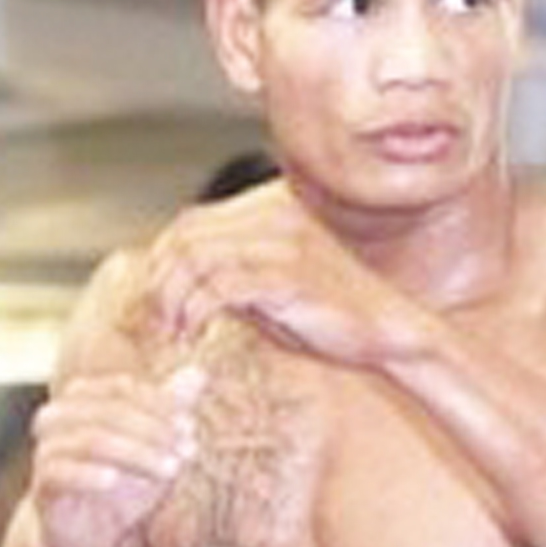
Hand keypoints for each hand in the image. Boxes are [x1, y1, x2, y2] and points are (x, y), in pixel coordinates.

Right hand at [28, 366, 201, 546]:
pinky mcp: (42, 485)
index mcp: (82, 399)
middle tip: (188, 451)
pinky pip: (57, 472)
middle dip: (154, 430)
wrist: (94, 531)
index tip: (190, 427)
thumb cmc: (127, 479)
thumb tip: (199, 371)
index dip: (159, 404)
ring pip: (90, 441)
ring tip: (171, 470)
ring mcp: (46, 450)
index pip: (121, 388)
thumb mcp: (156, 444)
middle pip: (108, 411)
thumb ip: (173, 407)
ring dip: (137, 453)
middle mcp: (57, 418)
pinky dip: (88, 474)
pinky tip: (115, 480)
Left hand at [143, 185, 433, 366]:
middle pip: (186, 237)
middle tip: (157, 322)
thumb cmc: (331, 316)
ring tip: (176, 332)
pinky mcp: (290, 276)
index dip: (161, 261)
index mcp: (272, 213)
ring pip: (197, 259)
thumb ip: (233, 271)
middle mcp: (276, 218)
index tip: (155, 302)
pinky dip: (198, 312)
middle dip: (160, 282)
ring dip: (174, 300)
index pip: (191, 222)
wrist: (389, 332)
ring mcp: (284, 244)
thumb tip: (175, 280)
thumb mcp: (273, 285)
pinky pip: (221, 286)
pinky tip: (198, 333)